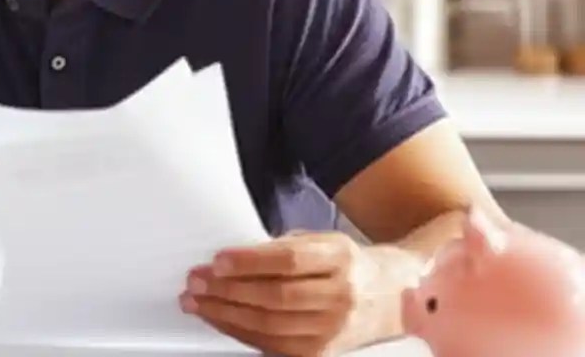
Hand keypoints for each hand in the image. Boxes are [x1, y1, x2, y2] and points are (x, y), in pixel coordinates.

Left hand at [180, 231, 403, 356]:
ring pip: (271, 325)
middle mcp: (340, 294)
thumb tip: (230, 259)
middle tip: (196, 281)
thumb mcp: (321, 241)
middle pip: (276, 296)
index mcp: (339, 257)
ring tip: (196, 301)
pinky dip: (240, 333)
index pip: (290, 260)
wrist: (392, 296)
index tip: (218, 260)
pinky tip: (220, 319)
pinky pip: (273, 346)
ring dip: (226, 314)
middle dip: (228, 289)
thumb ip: (281, 248)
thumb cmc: (345, 265)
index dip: (249, 262)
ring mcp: (334, 328)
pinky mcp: (323, 352)